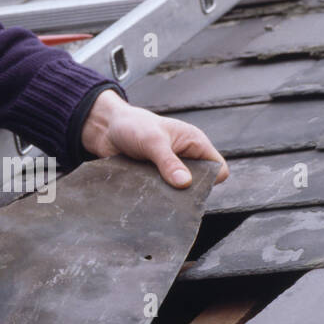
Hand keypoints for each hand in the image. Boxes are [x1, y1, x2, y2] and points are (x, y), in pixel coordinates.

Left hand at [81, 89, 228, 186]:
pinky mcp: (155, 180)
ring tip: (155, 196)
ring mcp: (171, 170)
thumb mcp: (153, 141)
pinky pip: (162, 194)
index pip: (218, 168)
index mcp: (194, 143)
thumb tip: (185, 183)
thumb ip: (168, 162)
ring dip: (169, 196)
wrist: (105, 129)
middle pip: (200, 184)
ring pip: (180, 192)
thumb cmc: (132, 125)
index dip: (210, 180)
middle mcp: (186, 158)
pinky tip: (146, 199)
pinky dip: (156, 197)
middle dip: (187, 192)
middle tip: (170, 195)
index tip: (190, 187)